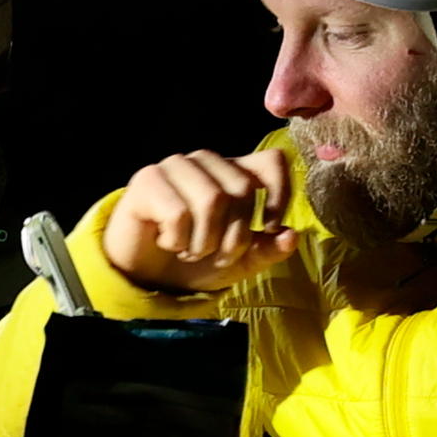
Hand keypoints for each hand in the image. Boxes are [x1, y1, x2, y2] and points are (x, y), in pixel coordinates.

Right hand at [103, 149, 302, 294]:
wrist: (145, 275)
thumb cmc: (194, 260)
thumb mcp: (239, 262)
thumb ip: (267, 249)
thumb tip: (291, 236)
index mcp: (234, 173)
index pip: (272, 161)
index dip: (280, 193)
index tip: (269, 227)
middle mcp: (207, 162)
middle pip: (242, 189)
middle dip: (233, 237)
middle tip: (215, 255)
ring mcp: (176, 166)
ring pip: (211, 199)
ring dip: (203, 242)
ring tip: (190, 251)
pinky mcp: (148, 179)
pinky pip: (177, 212)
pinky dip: (177, 240)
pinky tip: (167, 242)